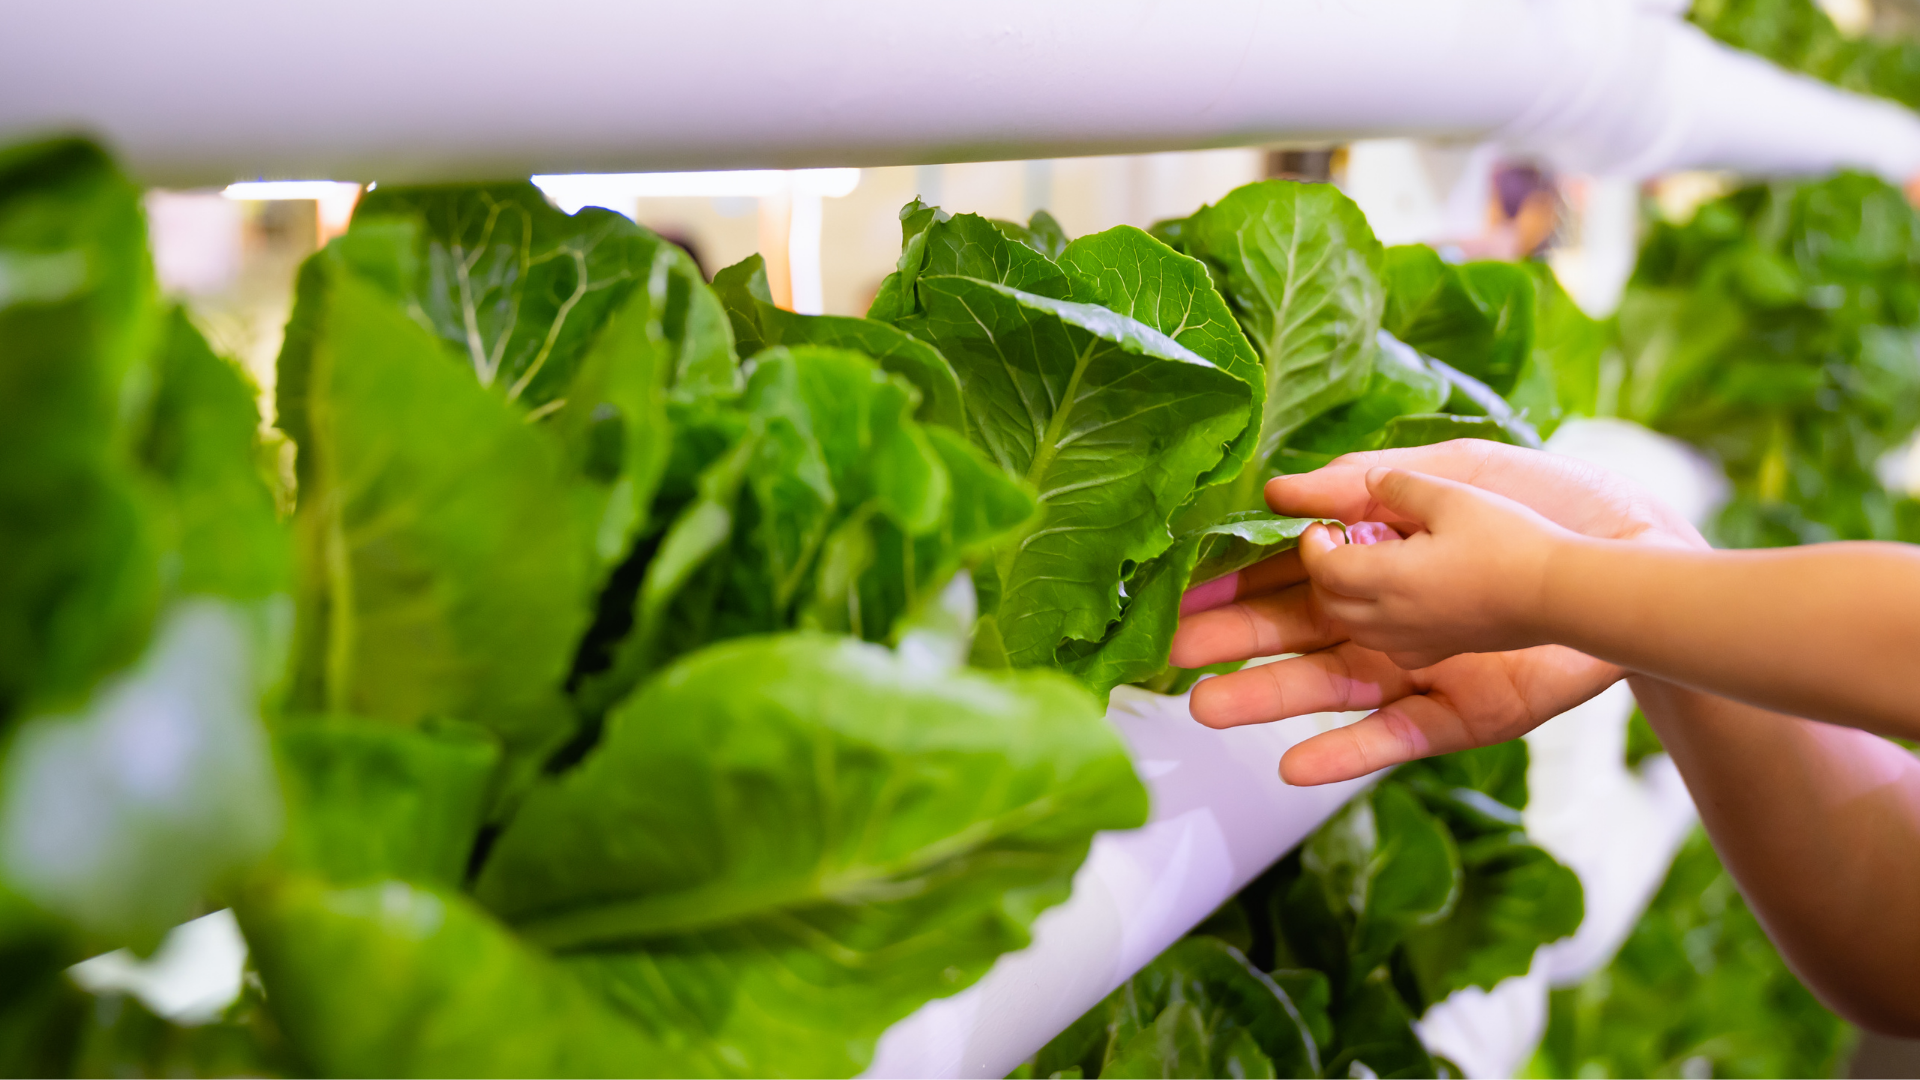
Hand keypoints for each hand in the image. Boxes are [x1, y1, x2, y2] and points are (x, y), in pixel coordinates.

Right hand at [1174, 440, 1703, 784]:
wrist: (1634, 552)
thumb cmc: (1544, 503)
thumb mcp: (1444, 476)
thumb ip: (1363, 484)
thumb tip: (1277, 490)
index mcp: (1378, 561)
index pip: (1287, 576)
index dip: (1232, 584)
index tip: (1176, 592)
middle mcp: (1387, 620)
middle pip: (1293, 634)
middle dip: (1229, 643)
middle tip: (1167, 653)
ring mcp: (1419, 669)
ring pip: (1327, 688)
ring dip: (1266, 698)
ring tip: (1206, 707)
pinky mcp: (1460, 713)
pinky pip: (1393, 738)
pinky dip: (1344, 754)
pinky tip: (1291, 764)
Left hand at [1294, 468, 1566, 669]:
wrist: (1560, 594)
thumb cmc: (1510, 540)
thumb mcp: (1452, 496)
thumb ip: (1402, 485)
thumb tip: (1370, 478)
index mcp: (1389, 578)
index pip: (1323, 567)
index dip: (1314, 544)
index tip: (1323, 525)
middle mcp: (1394, 618)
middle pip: (1330, 602)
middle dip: (1323, 572)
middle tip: (1336, 542)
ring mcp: (1416, 641)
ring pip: (1354, 628)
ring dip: (1344, 599)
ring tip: (1363, 567)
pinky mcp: (1439, 651)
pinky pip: (1387, 645)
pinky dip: (1376, 624)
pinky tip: (1397, 600)